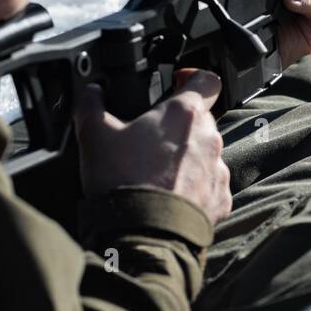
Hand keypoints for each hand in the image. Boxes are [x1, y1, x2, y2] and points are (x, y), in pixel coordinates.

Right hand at [73, 68, 232, 226]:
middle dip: (178, 126)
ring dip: (187, 158)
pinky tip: (168, 195)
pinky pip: (210, 186)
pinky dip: (193, 188)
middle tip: (150, 139)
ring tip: (155, 173)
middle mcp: (209, 137)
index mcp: (185, 113)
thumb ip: (91, 106)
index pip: (207, 79)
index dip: (193, 76)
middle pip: (201, 120)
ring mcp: (218, 169)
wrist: (143, 234)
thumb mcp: (95, 136)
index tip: (177, 82)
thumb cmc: (123, 181)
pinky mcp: (220, 199)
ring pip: (206, 154)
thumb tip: (90, 92)